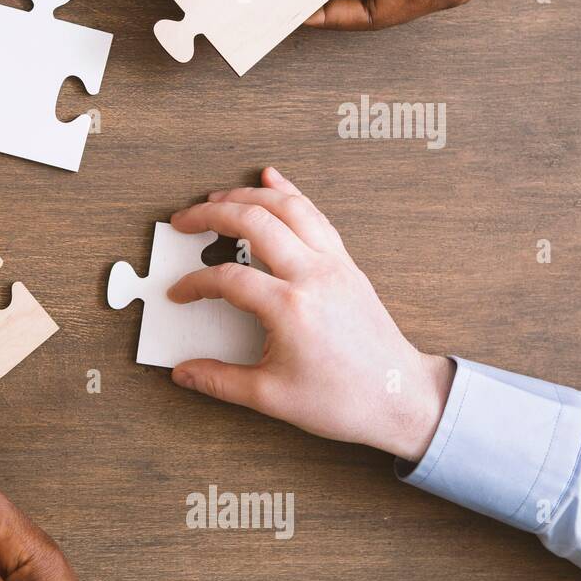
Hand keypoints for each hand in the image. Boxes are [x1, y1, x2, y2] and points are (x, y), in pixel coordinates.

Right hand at [167, 167, 452, 461]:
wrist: (399, 398)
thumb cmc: (344, 400)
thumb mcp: (271, 397)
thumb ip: (219, 381)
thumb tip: (185, 373)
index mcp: (290, 307)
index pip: (227, 279)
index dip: (195, 283)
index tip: (181, 294)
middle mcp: (313, 275)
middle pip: (254, 222)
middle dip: (211, 215)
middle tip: (185, 220)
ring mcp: (334, 264)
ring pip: (288, 207)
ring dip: (249, 195)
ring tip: (220, 197)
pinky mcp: (347, 265)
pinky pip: (315, 216)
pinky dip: (290, 193)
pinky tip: (274, 180)